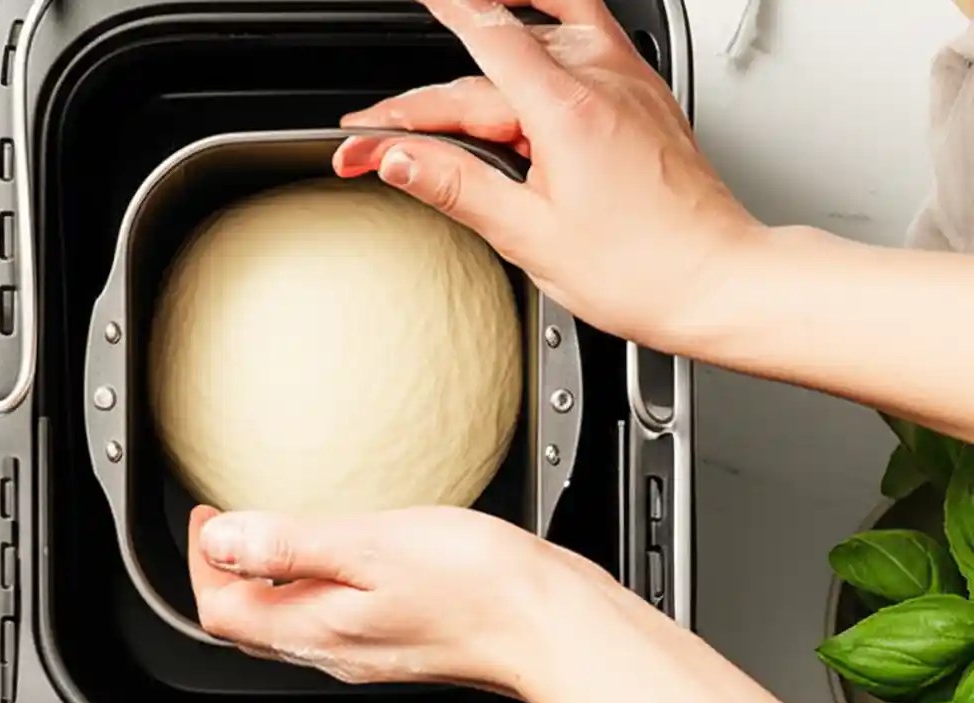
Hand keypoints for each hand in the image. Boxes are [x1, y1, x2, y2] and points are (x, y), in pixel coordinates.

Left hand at [186, 504, 608, 694]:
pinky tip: (339, 551)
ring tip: (272, 530)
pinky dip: (311, 581)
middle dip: (226, 570)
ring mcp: (369, 650)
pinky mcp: (401, 639)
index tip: (206, 515)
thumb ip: (287, 545)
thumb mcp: (369, 547)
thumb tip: (221, 538)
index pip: (221, 611)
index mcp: (317, 629)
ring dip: (267, 575)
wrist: (553, 624)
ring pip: (289, 620)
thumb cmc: (477, 587)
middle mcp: (337, 650)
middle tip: (226, 521)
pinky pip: (331, 614)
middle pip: (250, 621)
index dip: (201, 561)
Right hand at [332, 0, 761, 351]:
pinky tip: (528, 28)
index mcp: (569, 111)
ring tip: (447, 25)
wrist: (720, 282)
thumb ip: (456, 185)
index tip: (376, 86)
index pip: (470, 62)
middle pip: (490, 66)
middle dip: (426, 104)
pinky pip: (584, 33)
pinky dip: (544, 24)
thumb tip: (398, 159)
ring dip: (488, 35)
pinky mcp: (642, 92)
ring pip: (539, 34)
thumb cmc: (645, 269)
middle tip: (376, 139)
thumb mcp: (530, 234)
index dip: (410, 77)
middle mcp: (602, 80)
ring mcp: (627, 80)